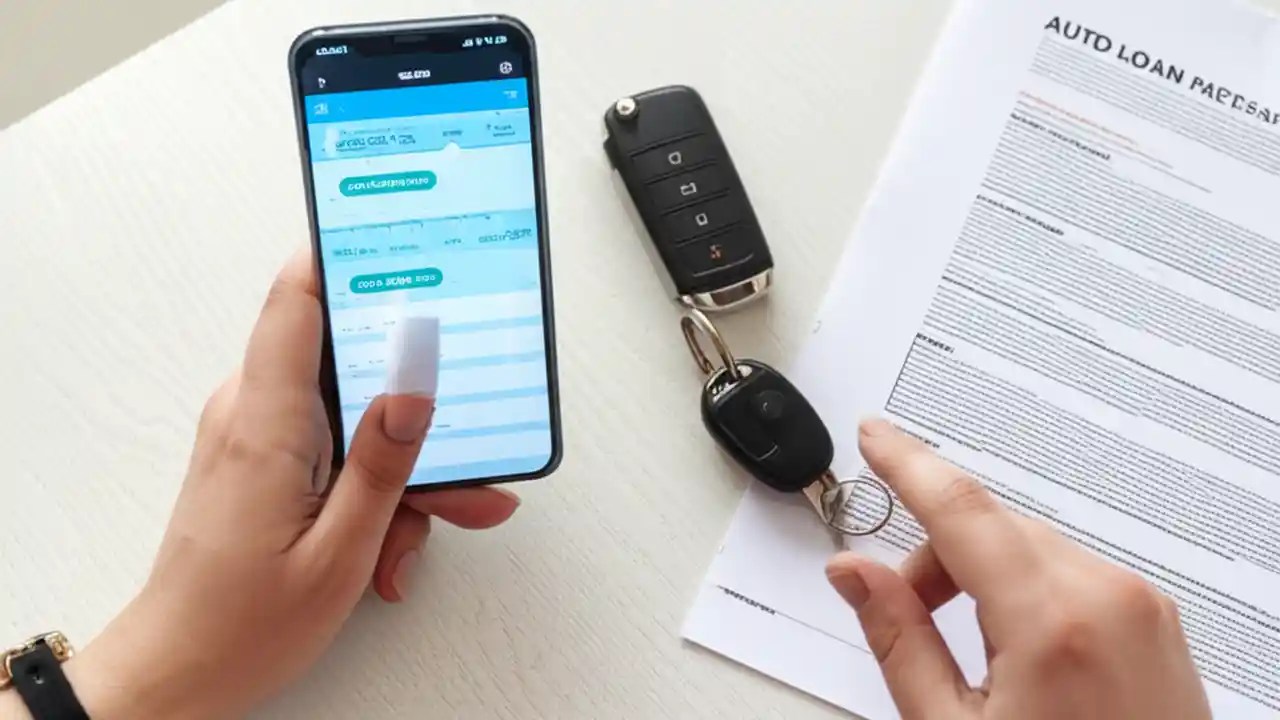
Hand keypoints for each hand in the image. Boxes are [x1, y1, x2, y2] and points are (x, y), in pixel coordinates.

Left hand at [60, 250, 519, 719]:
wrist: (177, 671)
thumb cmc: (240, 625)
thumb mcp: (338, 551)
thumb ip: (383, 461)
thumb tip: (416, 384)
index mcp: (266, 421)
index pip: (299, 298)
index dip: (350, 257)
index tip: (407, 244)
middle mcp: (253, 412)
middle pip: (351, 366)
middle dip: (415, 412)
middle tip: (464, 473)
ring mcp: (256, 433)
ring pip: (352, 412)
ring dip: (397, 467)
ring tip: (414, 536)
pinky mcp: (264, 456)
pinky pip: (333, 442)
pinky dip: (371, 482)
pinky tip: (388, 540)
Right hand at [826, 420, 1210, 719]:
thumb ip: (898, 639)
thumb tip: (855, 574)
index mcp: (1053, 621)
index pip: (960, 510)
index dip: (906, 465)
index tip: (875, 438)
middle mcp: (1109, 597)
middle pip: (992, 529)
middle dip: (935, 555)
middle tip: (900, 608)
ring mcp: (1142, 608)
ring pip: (1031, 548)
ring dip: (981, 573)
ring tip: (967, 653)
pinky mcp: (1156, 622)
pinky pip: (1071, 573)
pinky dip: (1026, 590)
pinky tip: (1013, 651)